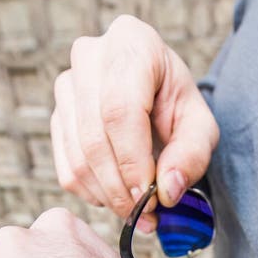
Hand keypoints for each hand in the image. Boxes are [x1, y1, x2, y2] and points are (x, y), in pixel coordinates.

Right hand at [51, 16, 219, 228]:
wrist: (155, 97)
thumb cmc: (177, 107)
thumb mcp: (200, 127)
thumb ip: (192, 156)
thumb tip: (167, 191)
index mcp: (131, 43)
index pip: (119, 110)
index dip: (131, 161)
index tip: (149, 197)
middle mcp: (89, 57)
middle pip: (93, 135)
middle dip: (120, 186)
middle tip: (145, 214)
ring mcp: (67, 85)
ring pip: (77, 155)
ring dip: (107, 195)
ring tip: (137, 213)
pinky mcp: (56, 116)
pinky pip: (66, 168)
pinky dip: (92, 194)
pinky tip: (117, 198)